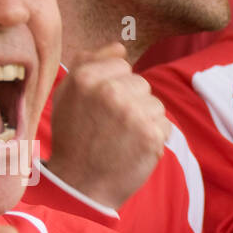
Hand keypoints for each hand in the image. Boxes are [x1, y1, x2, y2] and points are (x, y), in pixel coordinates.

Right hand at [43, 44, 171, 209]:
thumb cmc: (74, 137)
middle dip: (131, 102)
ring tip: (123, 138)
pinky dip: (154, 137)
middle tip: (112, 126)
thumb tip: (121, 48)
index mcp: (85, 78)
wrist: (81, 184)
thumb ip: (88, 63)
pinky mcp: (151, 136)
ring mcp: (133, 114)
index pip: (122, 66)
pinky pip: (165, 124)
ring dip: (145, 119)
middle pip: (141, 84)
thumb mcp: (67, 95)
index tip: (102, 107)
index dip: (115, 86)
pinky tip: (135, 148)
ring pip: (155, 104)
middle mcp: (110, 92)